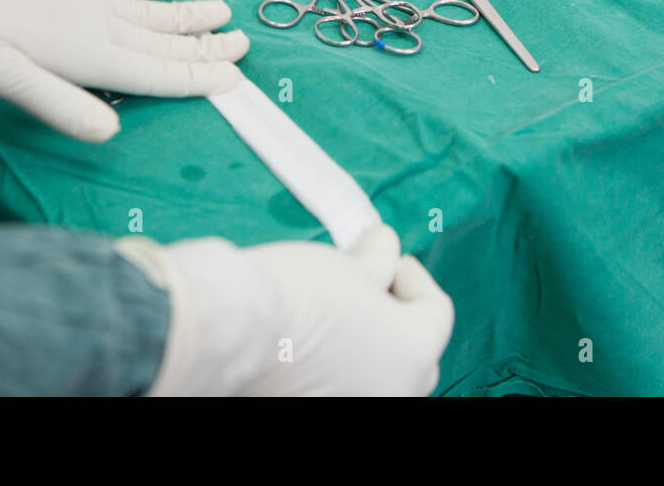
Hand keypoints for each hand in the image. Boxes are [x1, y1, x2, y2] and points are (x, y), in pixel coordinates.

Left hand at [0, 0, 247, 141]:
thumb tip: (111, 134)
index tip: (235, 80)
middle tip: (245, 47)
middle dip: (206, 46)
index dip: (197, 78)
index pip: (155, 73)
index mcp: (84, 54)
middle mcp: (96, 21)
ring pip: (151, 9)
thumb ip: (56, 103)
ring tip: (226, 15)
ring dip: (190, 15)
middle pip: (163, 40)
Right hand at [117, 226, 454, 395]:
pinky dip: (334, 375)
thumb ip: (378, 263)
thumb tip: (384, 249)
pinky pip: (343, 392)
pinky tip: (307, 352)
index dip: (412, 277)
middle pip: (411, 353)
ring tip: (331, 320)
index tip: (386, 258)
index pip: (435, 312)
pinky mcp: (312, 414)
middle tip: (362, 285)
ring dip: (364, 350)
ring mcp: (357, 411)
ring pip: (377, 379)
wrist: (227, 332)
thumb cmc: (293, 294)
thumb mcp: (346, 264)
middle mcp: (396, 395)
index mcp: (414, 355)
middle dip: (392, 316)